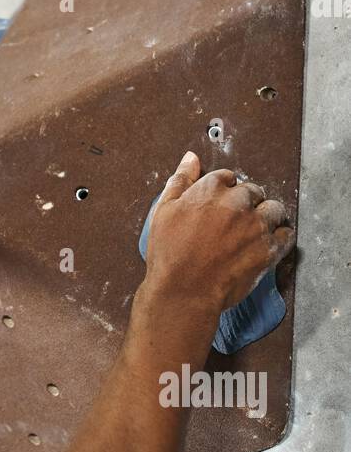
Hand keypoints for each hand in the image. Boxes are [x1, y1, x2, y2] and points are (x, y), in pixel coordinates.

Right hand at [144, 152, 294, 314]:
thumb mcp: (164, 211)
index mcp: (210, 190)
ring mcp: (255, 226)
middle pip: (253, 191)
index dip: (225, 190)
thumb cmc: (169, 255)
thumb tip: (190, 158)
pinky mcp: (268, 249)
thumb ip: (180, 180)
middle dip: (246, 202)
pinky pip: (286, 234)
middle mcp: (237, 203)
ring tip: (254, 230)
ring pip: (274, 209)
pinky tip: (268, 243)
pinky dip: (280, 237)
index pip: (228, 177)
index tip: (221, 203)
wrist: (183, 292)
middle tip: (236, 220)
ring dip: (266, 216)